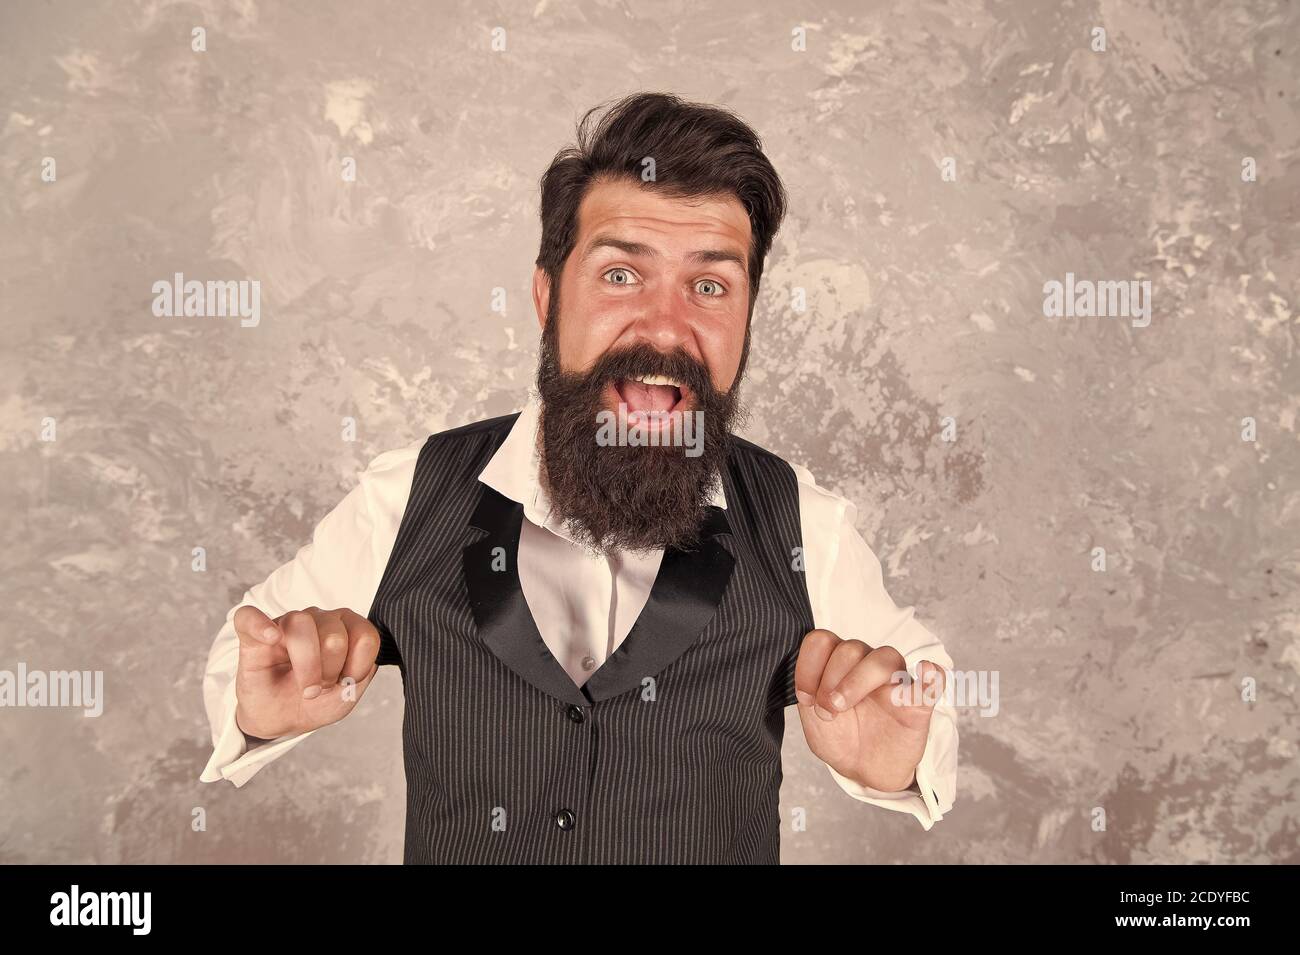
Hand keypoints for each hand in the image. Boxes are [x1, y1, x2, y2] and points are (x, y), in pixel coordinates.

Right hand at [232, 605, 380, 740]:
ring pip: (301, 623)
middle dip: (330, 669)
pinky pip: (250, 617)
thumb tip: (354, 652)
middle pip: (334, 632)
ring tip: (305, 687)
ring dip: (307, 663)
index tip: (347, 682)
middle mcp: (318, 620)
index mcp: (345, 629)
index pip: (364, 633)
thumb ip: (360, 672)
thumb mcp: (346, 696)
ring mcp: (284, 624)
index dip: (360, 663)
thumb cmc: (315, 702)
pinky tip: (270, 638)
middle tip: (319, 688)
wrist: (280, 720)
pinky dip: (261, 625)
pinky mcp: (252, 635)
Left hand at [794, 628, 945, 791]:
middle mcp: (868, 666)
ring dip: (858, 679)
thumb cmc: (840, 736)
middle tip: (827, 711)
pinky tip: (926, 671)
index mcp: (841, 663)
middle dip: (830, 679)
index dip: (808, 665)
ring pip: (884, 658)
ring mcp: (895, 683)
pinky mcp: (918, 705)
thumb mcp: (814, 719)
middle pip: (851, 648)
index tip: (805, 698)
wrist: (863, 769)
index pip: (824, 641)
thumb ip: (811, 696)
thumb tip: (815, 686)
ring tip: (841, 706)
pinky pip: (934, 682)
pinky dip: (932, 676)